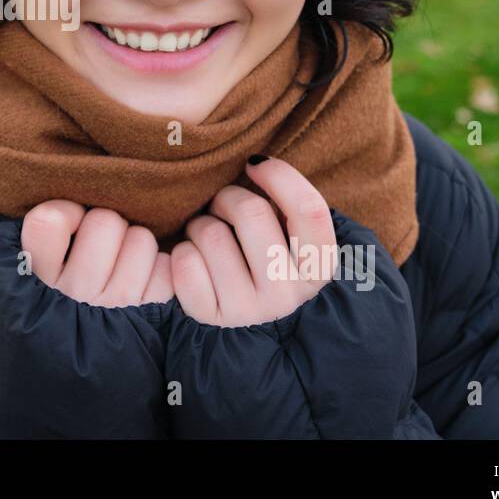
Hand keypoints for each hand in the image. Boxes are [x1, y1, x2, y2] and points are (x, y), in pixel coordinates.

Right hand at [21, 200, 173, 306]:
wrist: (78, 372)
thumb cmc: (54, 306)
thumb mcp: (26, 275)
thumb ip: (37, 238)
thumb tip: (62, 204)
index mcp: (38, 278)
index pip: (51, 221)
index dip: (66, 213)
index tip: (68, 226)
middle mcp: (76, 293)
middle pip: (105, 222)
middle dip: (106, 227)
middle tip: (99, 245)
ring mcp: (116, 305)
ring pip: (140, 239)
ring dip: (134, 246)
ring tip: (120, 265)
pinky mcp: (151, 313)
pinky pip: (166, 266)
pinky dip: (157, 269)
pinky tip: (140, 284)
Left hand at [171, 156, 336, 326]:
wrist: (246, 335)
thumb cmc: (267, 268)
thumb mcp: (294, 246)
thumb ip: (290, 211)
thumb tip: (256, 164)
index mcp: (317, 270)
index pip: (309, 210)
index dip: (280, 176)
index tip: (254, 165)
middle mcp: (287, 294)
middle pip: (251, 211)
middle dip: (228, 197)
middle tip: (222, 207)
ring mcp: (248, 310)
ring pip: (210, 233)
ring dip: (200, 224)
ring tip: (206, 237)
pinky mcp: (209, 318)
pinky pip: (184, 262)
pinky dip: (181, 252)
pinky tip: (193, 261)